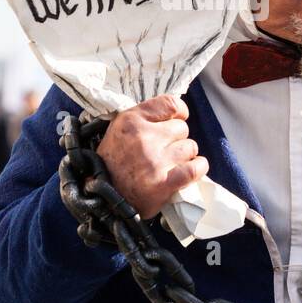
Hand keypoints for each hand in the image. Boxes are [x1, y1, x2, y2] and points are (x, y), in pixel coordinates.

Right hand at [97, 94, 207, 219]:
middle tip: (164, 151)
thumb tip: (176, 115)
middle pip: (182, 128)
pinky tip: (194, 168)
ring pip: (190, 147)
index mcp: (130, 120)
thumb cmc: (113, 163)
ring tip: (171, 164)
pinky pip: (195, 168)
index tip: (176, 120)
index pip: (171, 104)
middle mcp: (143, 137)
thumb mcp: (119, 130)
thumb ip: (145, 118)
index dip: (179, 112)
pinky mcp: (163, 183)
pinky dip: (198, 167)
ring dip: (184, 156)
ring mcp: (154, 161)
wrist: (103, 198)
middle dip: (176, 139)